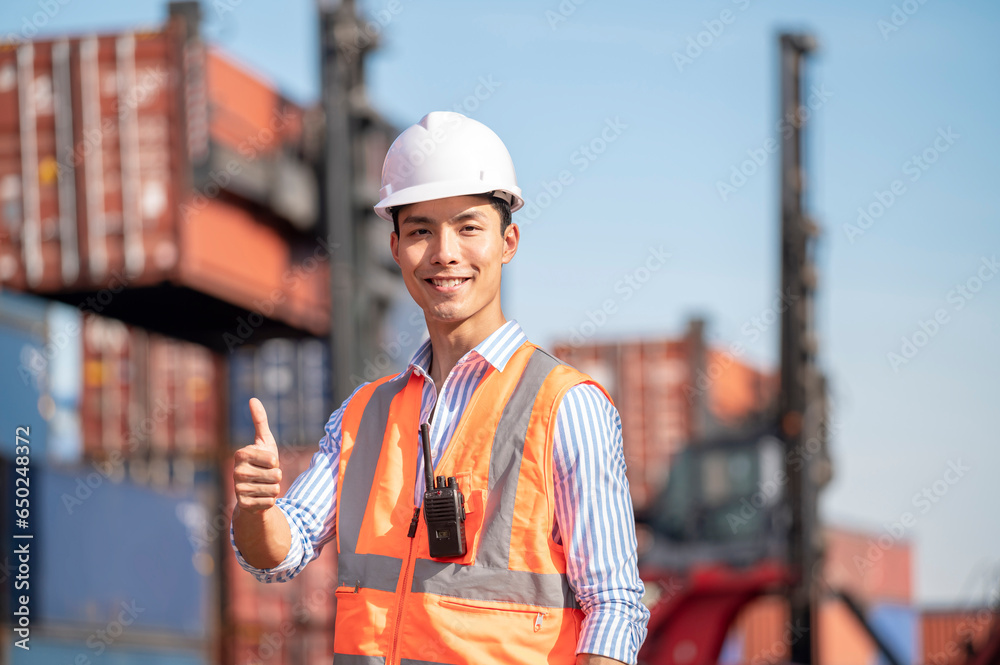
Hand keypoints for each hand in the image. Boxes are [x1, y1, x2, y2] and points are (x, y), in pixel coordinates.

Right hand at [233, 398, 282, 513]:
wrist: (254, 491)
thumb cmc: (262, 462)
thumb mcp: (264, 441)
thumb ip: (260, 420)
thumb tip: (252, 399)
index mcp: (241, 454)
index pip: (273, 459)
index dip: (275, 462)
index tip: (266, 462)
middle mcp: (236, 471)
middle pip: (276, 475)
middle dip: (276, 476)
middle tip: (265, 476)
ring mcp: (238, 489)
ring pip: (274, 489)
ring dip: (274, 488)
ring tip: (263, 486)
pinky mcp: (243, 505)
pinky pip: (269, 502)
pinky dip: (269, 500)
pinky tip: (260, 498)